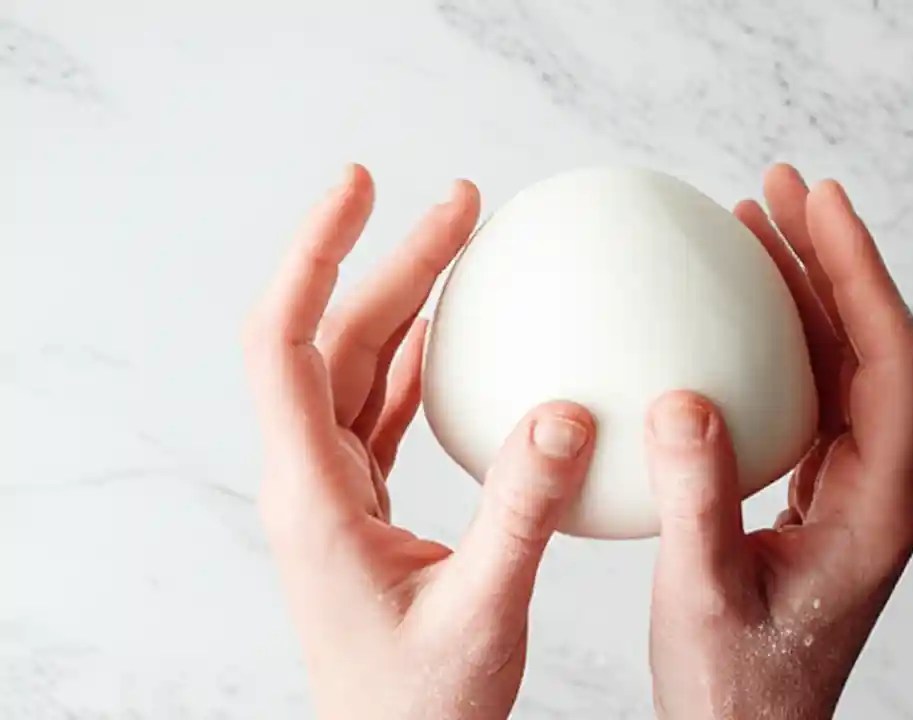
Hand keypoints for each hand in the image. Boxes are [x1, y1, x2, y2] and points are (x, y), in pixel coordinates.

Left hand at [243, 165, 595, 719]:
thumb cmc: (419, 708)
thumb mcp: (481, 613)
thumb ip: (522, 513)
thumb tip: (566, 411)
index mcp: (313, 497)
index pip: (285, 344)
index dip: (313, 256)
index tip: (362, 189)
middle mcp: (313, 482)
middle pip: (335, 340)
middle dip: (390, 262)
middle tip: (461, 202)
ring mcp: (338, 491)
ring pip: (360, 369)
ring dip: (407, 303)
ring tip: (465, 243)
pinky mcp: (368, 505)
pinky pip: (385, 409)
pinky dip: (420, 361)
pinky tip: (461, 335)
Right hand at [644, 164, 912, 717]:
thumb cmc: (739, 691)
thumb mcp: (704, 596)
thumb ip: (697, 500)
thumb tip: (682, 398)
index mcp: (878, 506)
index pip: (891, 363)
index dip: (862, 275)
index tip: (821, 204)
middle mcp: (876, 487)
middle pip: (870, 346)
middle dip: (831, 260)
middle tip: (777, 190)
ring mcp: (848, 490)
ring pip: (838, 367)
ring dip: (801, 294)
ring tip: (750, 229)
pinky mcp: (813, 497)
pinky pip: (804, 399)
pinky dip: (774, 345)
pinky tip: (730, 318)